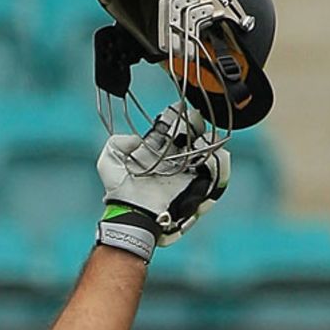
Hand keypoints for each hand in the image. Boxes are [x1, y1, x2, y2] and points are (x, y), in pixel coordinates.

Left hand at [97, 104, 229, 252]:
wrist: (133, 217)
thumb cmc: (121, 194)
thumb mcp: (109, 164)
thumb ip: (116, 144)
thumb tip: (136, 139)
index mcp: (159, 151)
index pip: (173, 127)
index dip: (175, 116)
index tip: (174, 112)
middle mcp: (176, 160)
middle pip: (193, 134)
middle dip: (195, 124)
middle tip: (192, 121)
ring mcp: (189, 174)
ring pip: (208, 152)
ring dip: (209, 142)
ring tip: (202, 141)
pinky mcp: (199, 189)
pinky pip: (216, 176)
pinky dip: (220, 164)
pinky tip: (214, 156)